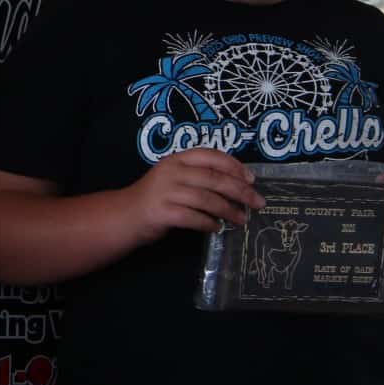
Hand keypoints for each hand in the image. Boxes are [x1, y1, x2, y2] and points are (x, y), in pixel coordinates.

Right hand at [122, 149, 261, 243]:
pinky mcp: (163, 212)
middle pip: (214, 179)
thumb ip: (199, 177)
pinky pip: (194, 218)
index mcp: (178, 159)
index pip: (211, 156)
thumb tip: (237, 185)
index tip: (251, 179)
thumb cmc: (156, 197)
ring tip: (242, 219)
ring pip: (207, 200)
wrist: (125, 215)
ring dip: (229, 211)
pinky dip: (210, 224)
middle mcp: (173, 172)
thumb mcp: (175, 178)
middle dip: (240, 191)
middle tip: (258, 202)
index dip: (234, 166)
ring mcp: (166, 192)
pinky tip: (217, 228)